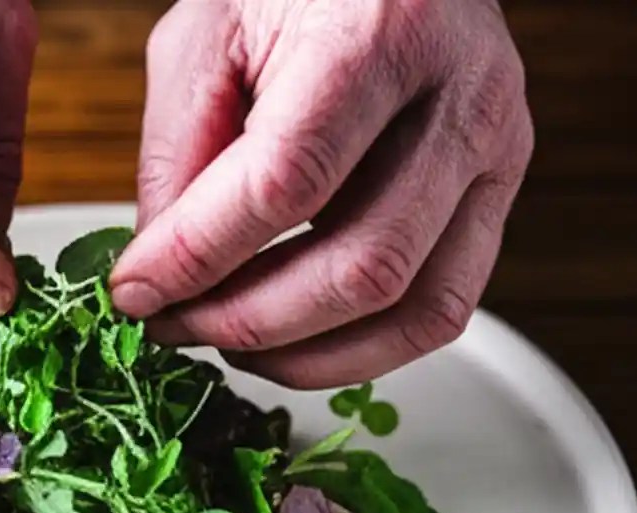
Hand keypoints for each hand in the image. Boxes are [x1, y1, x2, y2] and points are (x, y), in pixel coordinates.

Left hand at [112, 0, 532, 387]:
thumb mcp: (205, 38)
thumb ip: (177, 156)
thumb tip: (161, 276)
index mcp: (378, 35)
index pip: (286, 181)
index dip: (199, 254)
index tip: (135, 290)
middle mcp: (461, 97)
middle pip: (361, 264)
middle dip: (247, 319)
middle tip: (174, 324)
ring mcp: (496, 151)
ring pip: (412, 307)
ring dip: (305, 353)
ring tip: (228, 341)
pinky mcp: (500, 193)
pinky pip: (442, 308)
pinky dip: (361, 347)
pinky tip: (294, 338)